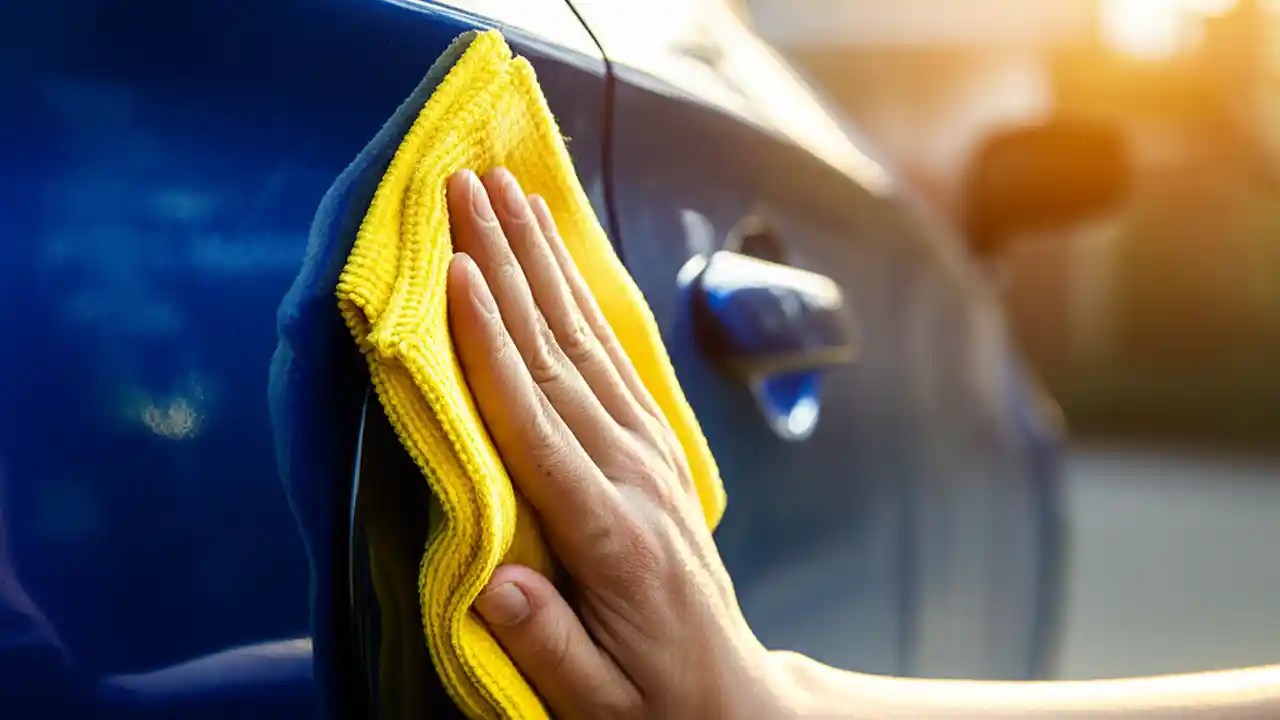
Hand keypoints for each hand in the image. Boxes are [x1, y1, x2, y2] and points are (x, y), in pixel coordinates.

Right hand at [446, 168, 780, 717]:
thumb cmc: (649, 703)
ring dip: (543, 261)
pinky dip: (581, 299)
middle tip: (467, 186)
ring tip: (506, 192)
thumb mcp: (594, 702)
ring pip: (587, 341)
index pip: (537, 425)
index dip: (492, 345)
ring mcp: (651, 456)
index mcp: (609, 536)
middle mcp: (634, 477)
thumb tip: (492, 583)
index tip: (457, 270)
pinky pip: (615, 359)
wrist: (730, 698)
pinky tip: (556, 256)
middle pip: (557, 356)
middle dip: (509, 265)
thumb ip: (546, 642)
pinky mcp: (656, 449)